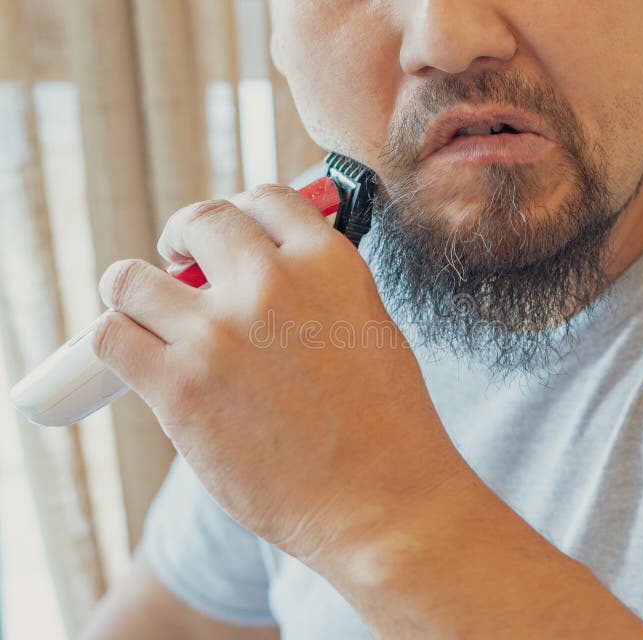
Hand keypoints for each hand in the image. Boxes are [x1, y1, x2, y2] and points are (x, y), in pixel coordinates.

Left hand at [92, 184, 467, 566]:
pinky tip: (137, 359)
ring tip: (147, 317)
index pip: (265, 199)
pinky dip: (116, 342)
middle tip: (180, 264)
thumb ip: (318, 291)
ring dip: (134, 293)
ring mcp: (220, 333)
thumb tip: (267, 277)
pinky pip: (111, 336)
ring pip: (131, 279)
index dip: (240, 213)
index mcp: (329, 264)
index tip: (227, 239)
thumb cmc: (386, 425)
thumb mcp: (370, 330)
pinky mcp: (179, 387)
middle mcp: (272, 284)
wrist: (383, 502)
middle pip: (198, 222)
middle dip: (184, 238)